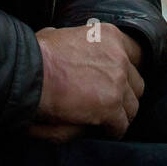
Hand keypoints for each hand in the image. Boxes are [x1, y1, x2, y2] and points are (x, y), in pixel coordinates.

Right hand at [34, 24, 144, 138]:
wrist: (29, 73)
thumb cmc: (37, 55)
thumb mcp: (58, 34)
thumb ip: (72, 40)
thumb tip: (65, 41)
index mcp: (110, 36)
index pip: (136, 55)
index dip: (127, 72)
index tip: (119, 82)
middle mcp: (119, 57)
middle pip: (137, 84)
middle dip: (125, 95)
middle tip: (109, 104)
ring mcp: (118, 82)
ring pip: (132, 107)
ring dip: (119, 115)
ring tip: (104, 121)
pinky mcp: (111, 107)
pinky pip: (120, 126)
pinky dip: (111, 131)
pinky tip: (100, 131)